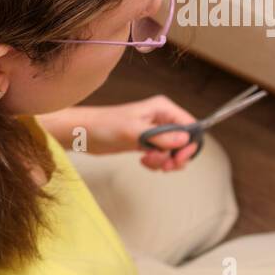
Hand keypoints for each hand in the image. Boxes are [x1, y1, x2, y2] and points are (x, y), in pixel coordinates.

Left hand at [80, 96, 200, 170]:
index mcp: (163, 108)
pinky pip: (161, 155)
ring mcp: (154, 131)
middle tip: (164, 166)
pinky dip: (156, 163)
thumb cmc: (106, 125)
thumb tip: (185, 140)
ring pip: (173, 151)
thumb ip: (160, 137)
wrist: (85, 133)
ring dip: (164, 161)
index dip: (189, 144)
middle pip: (184, 140)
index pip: (189, 125)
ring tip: (149, 161)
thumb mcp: (134, 132)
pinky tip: (143, 161)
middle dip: (176, 156)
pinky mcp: (146, 142)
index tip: (178, 159)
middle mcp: (162, 118)